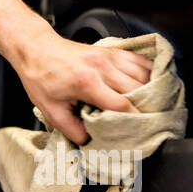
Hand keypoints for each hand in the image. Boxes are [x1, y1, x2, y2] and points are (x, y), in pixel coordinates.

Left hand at [13, 32, 152, 144]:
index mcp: (87, 82)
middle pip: (138, 89)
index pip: (121, 104)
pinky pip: (141, 60)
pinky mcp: (113, 50)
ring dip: (152, 91)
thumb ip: (73, 130)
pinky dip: (151, 73)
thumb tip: (92, 141)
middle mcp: (102, 66)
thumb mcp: (51, 110)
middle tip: (152, 123)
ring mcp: (109, 56)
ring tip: (155, 107)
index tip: (140, 133)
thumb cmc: (41, 77)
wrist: (36, 49)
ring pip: (144, 74)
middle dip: (148, 108)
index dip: (134, 120)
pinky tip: (153, 85)